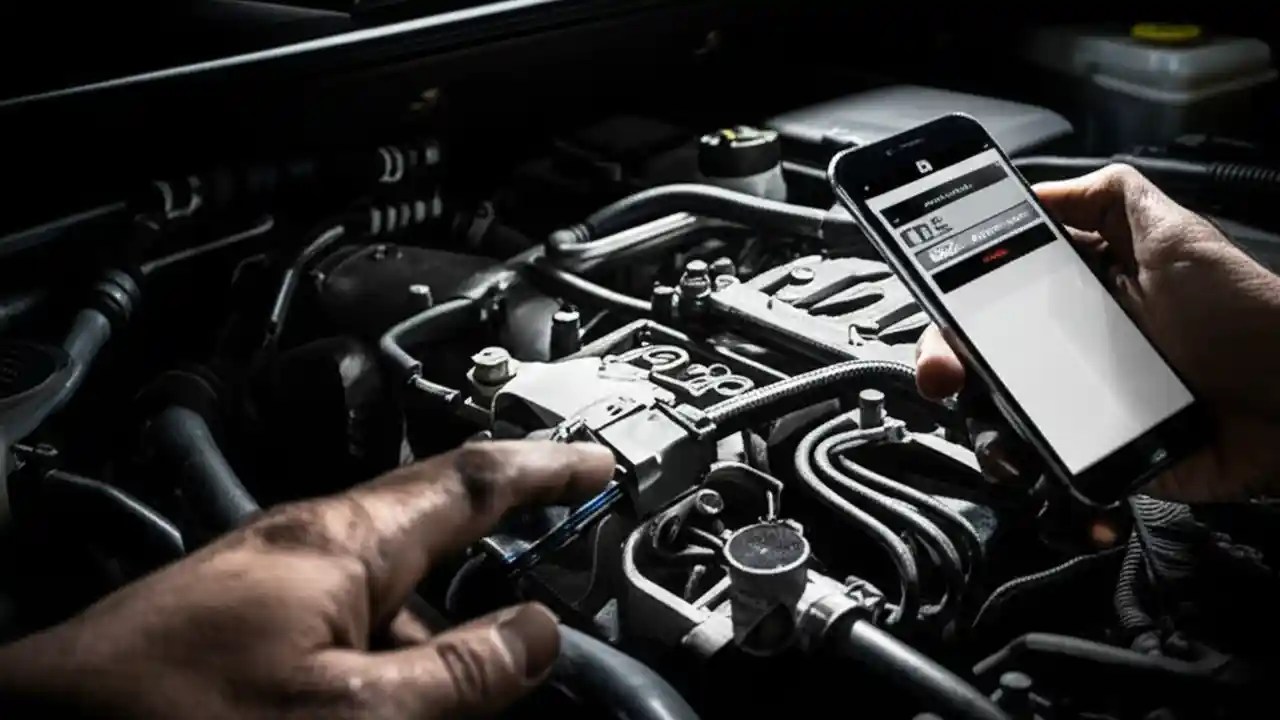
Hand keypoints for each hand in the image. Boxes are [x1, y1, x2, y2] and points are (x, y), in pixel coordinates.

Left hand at [0, 441, 614, 718]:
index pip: (474, 480)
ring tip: (457, 701)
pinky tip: (375, 710)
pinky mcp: (236, 626)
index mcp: (343, 543)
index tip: (597, 463)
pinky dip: (383, 664)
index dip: (550, 469)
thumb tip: (539, 637)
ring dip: (437, 639)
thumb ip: (461, 673)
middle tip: (551, 603)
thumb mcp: (352, 716)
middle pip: (436, 537)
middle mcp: (306, 547)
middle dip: (501, 570)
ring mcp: (268, 585)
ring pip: (389, 599)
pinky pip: (341, 631)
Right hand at [916, 164, 1279, 502]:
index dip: (950, 303)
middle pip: (973, 358)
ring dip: (983, 430)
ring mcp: (1073, 404)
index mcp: (1073, 293)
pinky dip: (1029, 472)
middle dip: (944, 365)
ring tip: (1006, 439)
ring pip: (991, 418)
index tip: (937, 312)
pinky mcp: (1092, 455)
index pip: (987, 293)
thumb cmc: (1241, 314)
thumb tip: (1033, 189)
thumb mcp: (1174, 235)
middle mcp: (1063, 346)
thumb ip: (1108, 199)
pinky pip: (1037, 465)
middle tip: (947, 377)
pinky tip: (1038, 468)